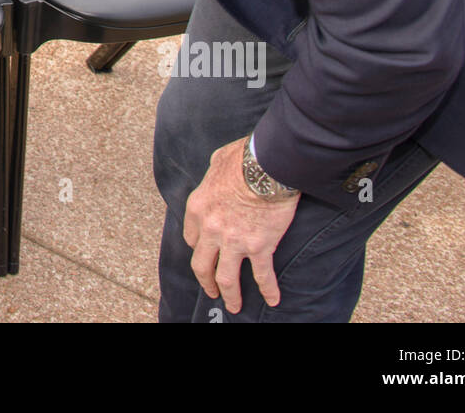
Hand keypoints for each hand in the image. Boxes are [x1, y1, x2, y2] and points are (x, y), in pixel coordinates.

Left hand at [182, 136, 300, 313]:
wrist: (267, 165)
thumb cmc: (243, 158)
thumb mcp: (218, 161)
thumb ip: (213, 173)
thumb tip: (218, 171)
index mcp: (198, 208)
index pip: (191, 238)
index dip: (198, 249)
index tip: (204, 254)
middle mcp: (211, 229)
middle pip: (202, 264)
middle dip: (205, 281)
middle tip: (211, 291)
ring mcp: (234, 241)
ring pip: (226, 277)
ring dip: (229, 295)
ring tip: (233, 306)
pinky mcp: (259, 247)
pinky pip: (262, 275)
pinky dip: (268, 290)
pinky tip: (273, 299)